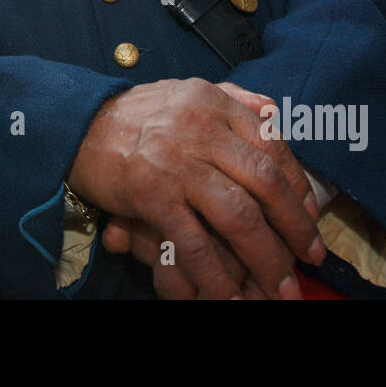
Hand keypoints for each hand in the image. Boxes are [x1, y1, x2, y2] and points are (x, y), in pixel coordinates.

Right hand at [67, 77, 324, 298]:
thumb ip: (232, 99)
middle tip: (311, 258)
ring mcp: (175, 162)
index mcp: (213, 100)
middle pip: (264, 181)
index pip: (273, 142)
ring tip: (282, 287)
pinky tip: (229, 294)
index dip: (297, 184)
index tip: (310, 215)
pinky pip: (196, 243)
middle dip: (295, 226)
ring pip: (238, 216)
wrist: (74, 126)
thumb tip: (275, 115)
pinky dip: (217, 275)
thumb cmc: (136, 115)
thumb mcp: (186, 92)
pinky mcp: (151, 195)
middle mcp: (199, 127)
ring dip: (266, 258)